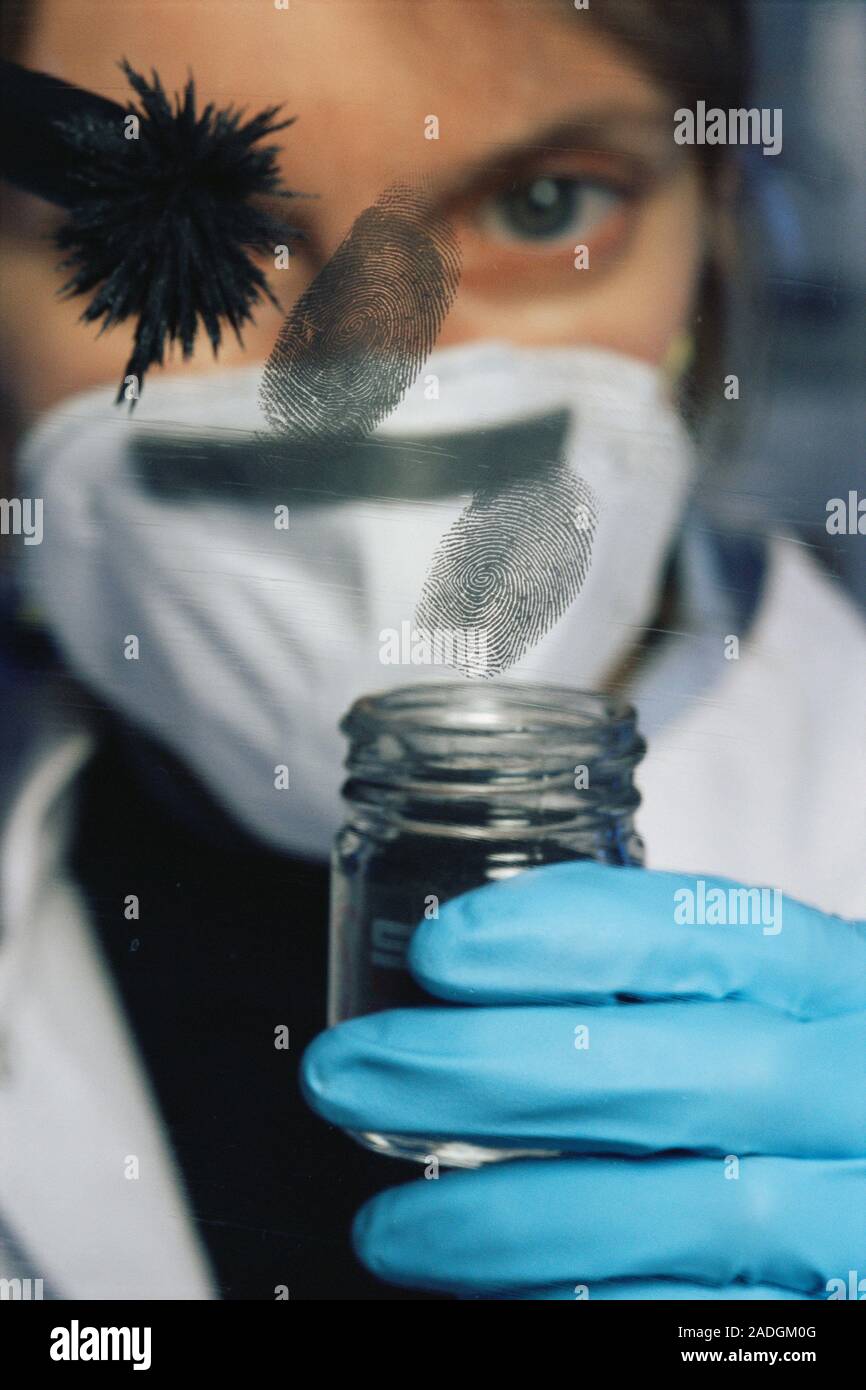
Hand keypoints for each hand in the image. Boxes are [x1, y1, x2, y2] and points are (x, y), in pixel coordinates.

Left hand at [301, 862, 865, 1298]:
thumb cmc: (792, 1076)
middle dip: (490, 1071)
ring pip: (680, 1215)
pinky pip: (682, 1322)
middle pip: (679, 1071)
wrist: (865, 1166)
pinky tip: (476, 1296)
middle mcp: (855, 1089)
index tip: (442, 948)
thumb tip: (456, 973)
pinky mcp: (820, 1320)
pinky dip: (567, 1305)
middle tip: (348, 1072)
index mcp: (838, 980)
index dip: (574, 936)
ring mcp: (851, 1211)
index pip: (718, 933)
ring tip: (384, 1225)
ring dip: (506, 1221)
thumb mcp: (760, 999)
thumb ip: (656, 982)